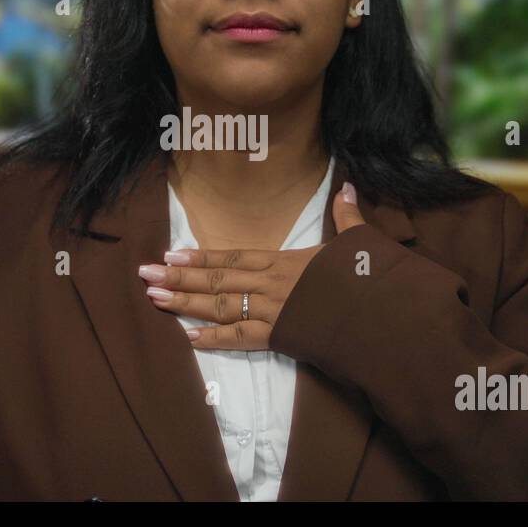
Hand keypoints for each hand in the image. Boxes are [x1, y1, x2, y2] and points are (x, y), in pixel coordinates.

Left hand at [140, 181, 365, 350]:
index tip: (171, 253)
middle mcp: (271, 284)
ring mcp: (273, 311)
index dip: (201, 256)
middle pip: (216, 280)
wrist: (383, 310)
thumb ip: (346, 213)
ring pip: (219, 307)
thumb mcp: (358, 239)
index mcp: (284, 261)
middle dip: (178, 277)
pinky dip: (213, 340)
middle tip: (144, 274)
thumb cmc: (370, 275)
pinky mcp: (281, 337)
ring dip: (185, 303)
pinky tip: (188, 338)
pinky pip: (240, 339)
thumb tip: (347, 186)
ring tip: (154, 298)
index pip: (233, 257)